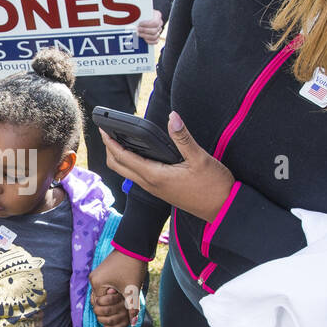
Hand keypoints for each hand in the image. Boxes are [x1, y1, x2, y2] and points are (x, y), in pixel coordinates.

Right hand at [90, 250, 146, 326]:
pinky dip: (111, 293)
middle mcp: (93, 279)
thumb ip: (131, 307)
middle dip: (110, 306)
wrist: (134, 247)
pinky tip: (121, 293)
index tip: (122, 312)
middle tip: (123, 308)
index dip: (111, 311)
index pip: (100, 305)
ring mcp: (97, 275)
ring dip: (111, 299)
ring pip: (102, 295)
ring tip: (123, 300)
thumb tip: (132, 323)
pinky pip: (104, 288)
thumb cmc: (132, 267)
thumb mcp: (132, 289)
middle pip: (99, 301)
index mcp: (97, 283)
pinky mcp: (102, 272)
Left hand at [101, 111, 234, 221]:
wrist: (223, 209)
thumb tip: (172, 117)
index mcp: (156, 175)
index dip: (111, 142)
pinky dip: (131, 163)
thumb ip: (183, 137)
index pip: (124, 157)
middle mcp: (151, 184)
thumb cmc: (213, 186)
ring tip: (119, 139)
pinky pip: (138, 176)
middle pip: (118, 166)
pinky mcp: (161, 190)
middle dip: (109, 149)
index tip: (104, 128)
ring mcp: (155, 189)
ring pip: (127, 172)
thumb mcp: (200, 158)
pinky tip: (139, 153)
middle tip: (107, 132)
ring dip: (119, 156)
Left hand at [137, 10, 163, 44]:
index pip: (155, 22)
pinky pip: (156, 41)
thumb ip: (140, 15)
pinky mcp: (157, 36)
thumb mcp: (141, 12)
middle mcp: (159, 23)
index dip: (147, 24)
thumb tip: (134, 18)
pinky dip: (149, 41)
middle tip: (138, 29)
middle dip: (145, 31)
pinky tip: (144, 39)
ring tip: (139, 34)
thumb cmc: (142, 14)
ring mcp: (159, 30)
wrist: (144, 17)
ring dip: (145, 36)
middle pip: (155, 30)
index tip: (140, 24)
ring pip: (155, 36)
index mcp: (157, 15)